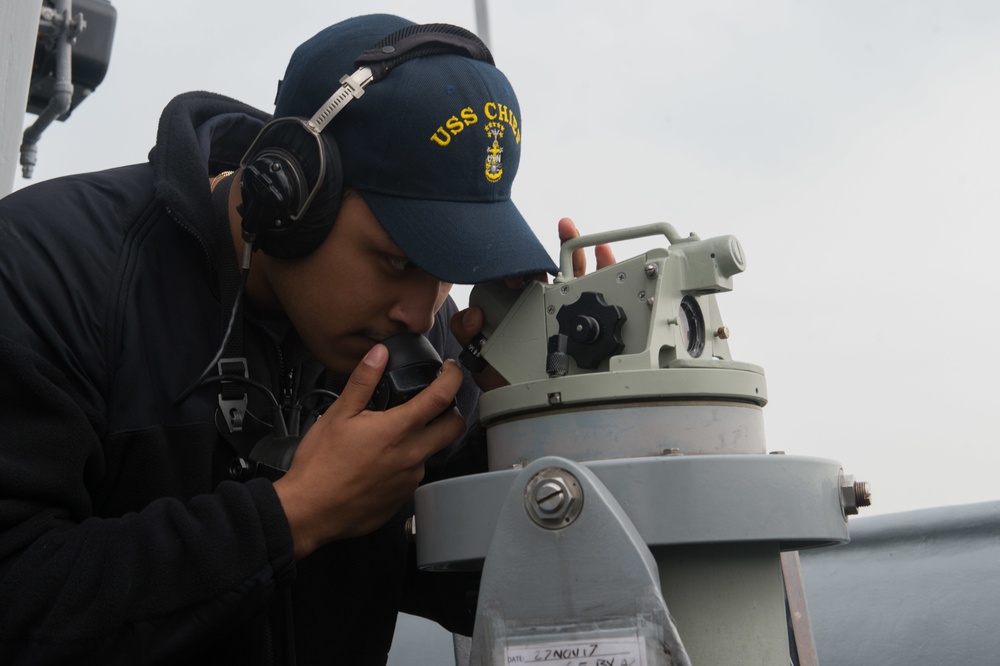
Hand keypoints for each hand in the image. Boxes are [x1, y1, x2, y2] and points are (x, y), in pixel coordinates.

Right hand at [273, 344, 466, 558]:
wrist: (310, 511)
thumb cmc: (320, 465)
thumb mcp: (338, 414)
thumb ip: (363, 381)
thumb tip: (379, 354)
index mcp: (397, 430)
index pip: (441, 396)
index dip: (453, 377)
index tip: (451, 370)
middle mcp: (412, 455)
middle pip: (454, 427)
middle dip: (452, 410)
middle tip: (435, 402)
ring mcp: (410, 479)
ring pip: (433, 451)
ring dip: (424, 438)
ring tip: (394, 434)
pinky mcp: (404, 497)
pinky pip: (416, 473)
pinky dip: (407, 461)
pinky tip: (383, 460)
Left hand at [451, 217, 616, 390]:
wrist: (539, 409)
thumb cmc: (514, 385)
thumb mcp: (485, 362)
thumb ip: (469, 337)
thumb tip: (472, 314)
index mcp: (520, 311)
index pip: (517, 279)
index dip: (513, 268)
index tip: (512, 267)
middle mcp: (546, 306)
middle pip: (546, 272)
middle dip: (544, 252)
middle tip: (541, 240)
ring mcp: (570, 309)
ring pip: (572, 273)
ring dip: (573, 247)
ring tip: (567, 229)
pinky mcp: (592, 316)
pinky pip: (599, 289)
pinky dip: (604, 266)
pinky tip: (601, 250)